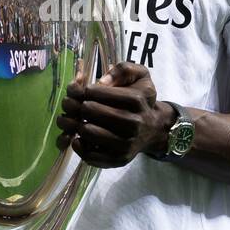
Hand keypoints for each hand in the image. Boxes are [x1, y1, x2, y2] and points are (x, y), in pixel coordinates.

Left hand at [55, 61, 171, 168]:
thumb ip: (123, 70)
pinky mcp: (119, 159)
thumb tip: (102, 82)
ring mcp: (126, 144)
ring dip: (76, 124)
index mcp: (136, 99)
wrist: (154, 128)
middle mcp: (133, 123)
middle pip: (89, 110)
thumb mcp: (140, 75)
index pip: (95, 92)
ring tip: (78, 119)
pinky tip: (80, 137)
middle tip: (78, 105)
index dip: (84, 90)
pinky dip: (79, 145)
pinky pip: (90, 155)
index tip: (86, 92)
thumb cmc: (141, 99)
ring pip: (87, 132)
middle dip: (78, 105)